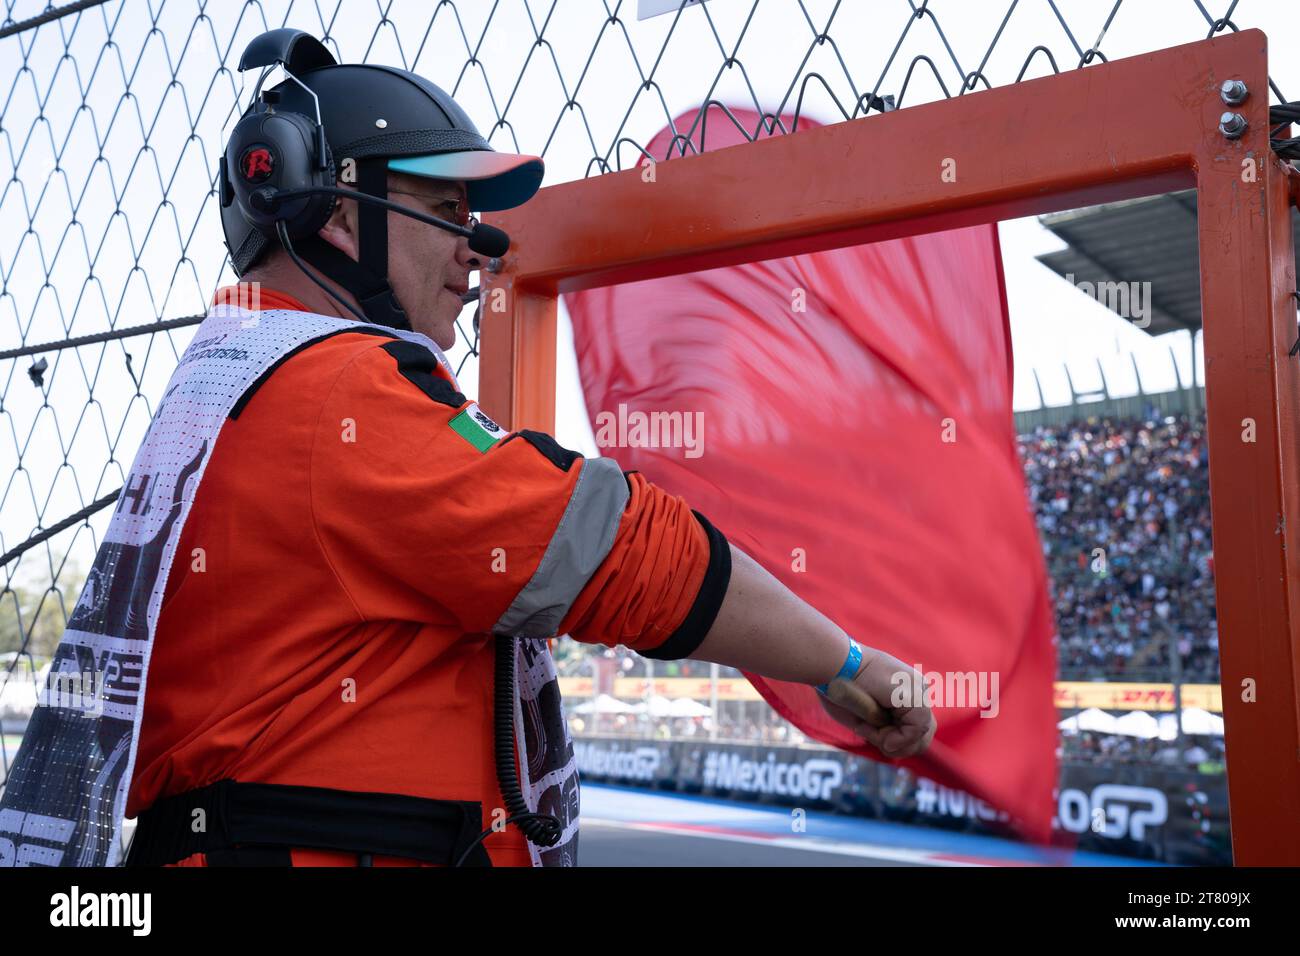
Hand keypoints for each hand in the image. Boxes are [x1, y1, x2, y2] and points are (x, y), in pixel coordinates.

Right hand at [817, 646, 935, 758]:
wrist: (832, 665)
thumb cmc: (839, 688)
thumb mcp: (865, 716)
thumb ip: (885, 731)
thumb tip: (894, 748)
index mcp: (906, 692)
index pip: (916, 732)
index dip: (894, 742)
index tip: (867, 730)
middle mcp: (917, 690)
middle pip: (924, 737)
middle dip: (898, 746)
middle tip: (871, 734)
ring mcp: (919, 691)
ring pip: (922, 736)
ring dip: (893, 741)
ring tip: (869, 727)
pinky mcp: (915, 695)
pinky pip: (915, 730)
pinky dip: (893, 736)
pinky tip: (872, 724)